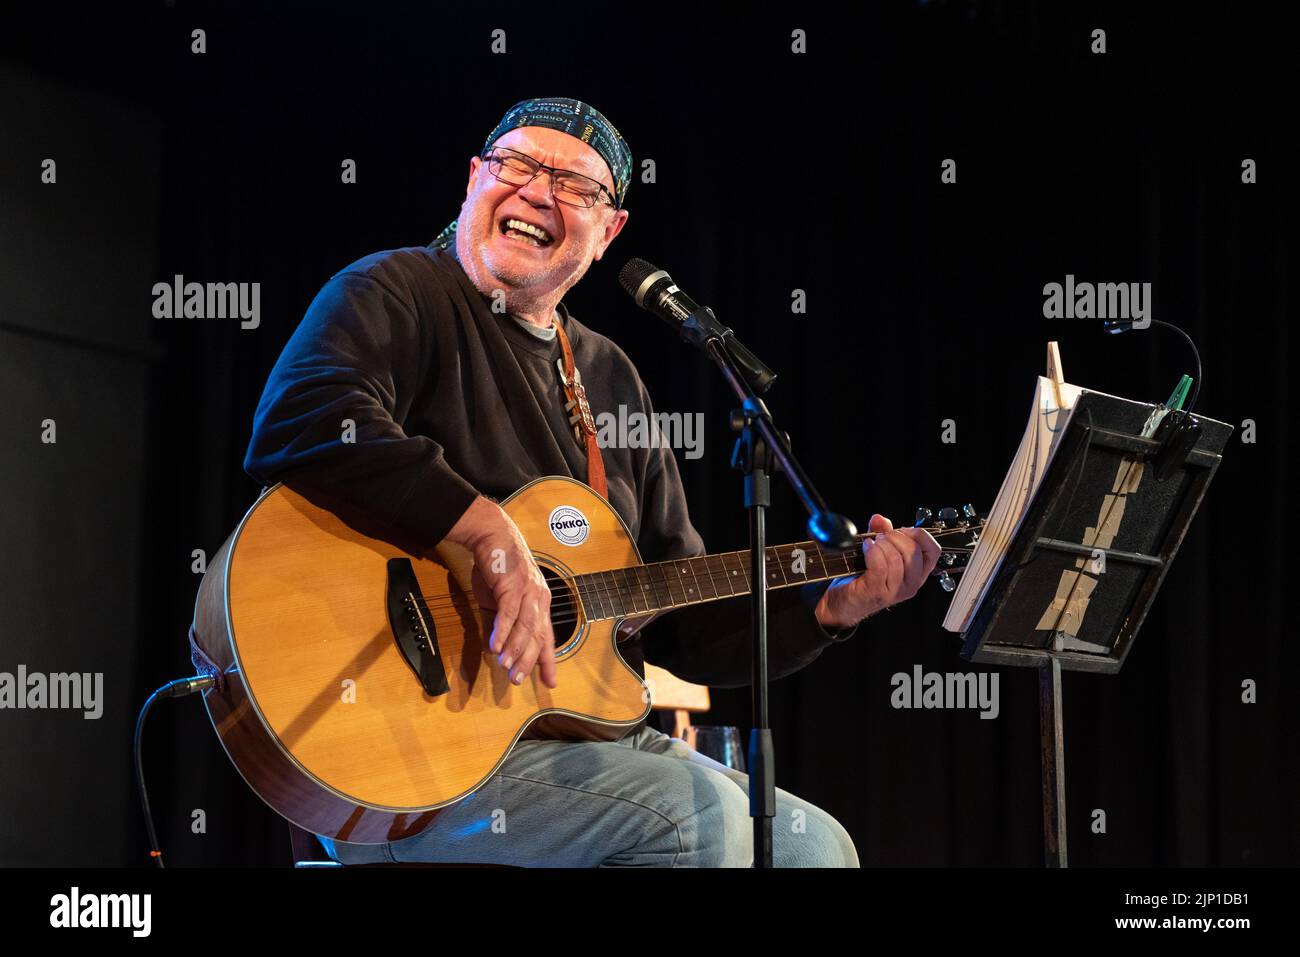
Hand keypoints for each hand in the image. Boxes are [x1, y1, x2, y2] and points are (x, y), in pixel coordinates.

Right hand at [444, 496, 558, 687]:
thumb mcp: (497, 600)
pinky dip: (503, 631)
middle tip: (518, 680)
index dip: (547, 660)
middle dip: (529, 661)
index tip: (550, 682)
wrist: (492, 535)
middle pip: (537, 636)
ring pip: (525, 627)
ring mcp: (528, 592)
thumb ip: (498, 625)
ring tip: (507, 668)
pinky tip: (496, 647)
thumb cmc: (497, 567)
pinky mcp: (512, 585)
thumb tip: (494, 650)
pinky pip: (508, 613)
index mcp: (539, 603)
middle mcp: (539, 599)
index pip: (547, 637)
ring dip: (516, 650)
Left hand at [815, 514, 941, 629]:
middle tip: (882, 537)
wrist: (845, 602)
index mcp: (917, 573)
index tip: (902, 530)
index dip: (919, 535)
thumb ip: (881, 533)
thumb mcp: (877, 551)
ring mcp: (895, 590)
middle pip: (914, 552)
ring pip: (896, 558)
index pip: (933, 550)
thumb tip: (880, 519)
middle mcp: (911, 584)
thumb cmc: (864, 578)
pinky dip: (872, 551)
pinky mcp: (877, 591)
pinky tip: (866, 547)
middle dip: (896, 537)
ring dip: (881, 544)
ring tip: (872, 543)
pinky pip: (880, 565)